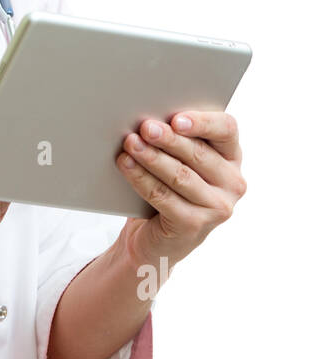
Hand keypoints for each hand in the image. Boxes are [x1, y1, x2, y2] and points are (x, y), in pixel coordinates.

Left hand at [115, 111, 246, 270]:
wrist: (158, 239)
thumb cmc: (169, 189)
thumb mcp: (179, 160)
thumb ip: (175, 140)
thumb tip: (151, 120)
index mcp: (231, 157)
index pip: (226, 130)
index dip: (203, 122)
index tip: (177, 119)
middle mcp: (232, 182)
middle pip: (199, 153)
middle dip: (168, 139)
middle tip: (145, 127)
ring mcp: (217, 207)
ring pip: (180, 175)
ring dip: (152, 158)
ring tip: (131, 144)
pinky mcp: (195, 226)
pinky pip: (164, 197)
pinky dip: (141, 179)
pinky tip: (126, 165)